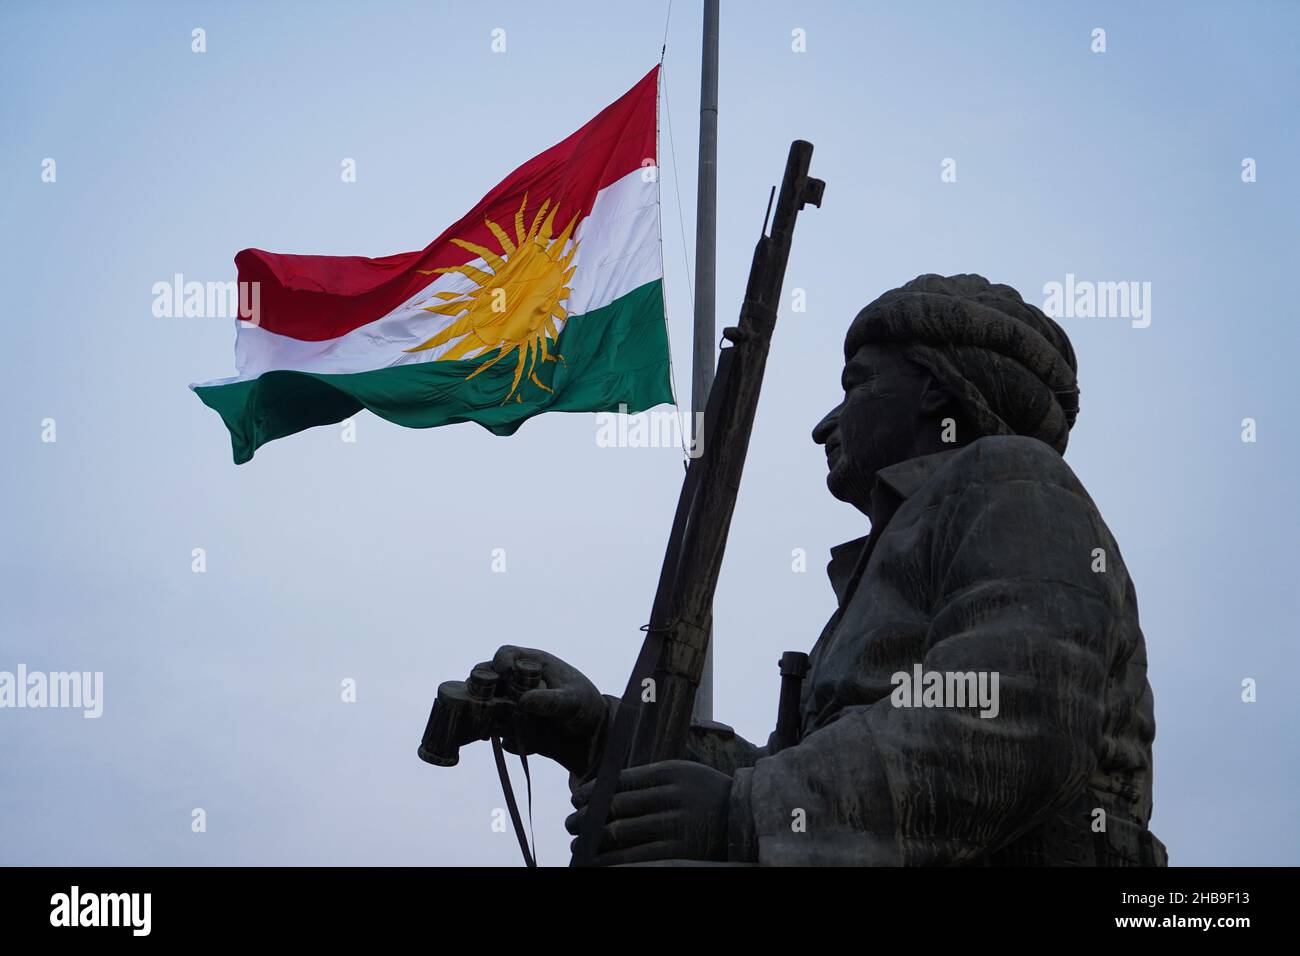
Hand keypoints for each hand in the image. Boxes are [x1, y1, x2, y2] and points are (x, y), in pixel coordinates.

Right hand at [491, 645, 608, 776]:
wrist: (592, 733)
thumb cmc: (585, 705)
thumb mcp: (572, 701)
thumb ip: (550, 701)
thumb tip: (523, 702)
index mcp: (533, 664)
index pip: (506, 654)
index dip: (500, 661)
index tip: (503, 674)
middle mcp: (518, 682)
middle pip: (487, 678)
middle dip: (481, 689)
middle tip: (484, 703)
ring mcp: (514, 704)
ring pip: (487, 705)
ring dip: (485, 715)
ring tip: (493, 727)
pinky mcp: (515, 726)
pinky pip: (500, 731)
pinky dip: (502, 737)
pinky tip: (513, 742)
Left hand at [566, 760, 732, 864]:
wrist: (743, 818)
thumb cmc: (704, 792)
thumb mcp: (681, 773)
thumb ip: (647, 778)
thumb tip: (602, 789)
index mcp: (670, 773)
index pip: (619, 782)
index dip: (592, 792)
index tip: (575, 799)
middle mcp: (672, 798)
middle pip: (616, 808)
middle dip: (585, 817)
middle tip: (570, 823)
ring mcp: (676, 828)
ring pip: (621, 835)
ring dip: (592, 840)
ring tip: (577, 844)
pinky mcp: (679, 853)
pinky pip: (635, 859)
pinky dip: (610, 861)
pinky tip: (596, 861)